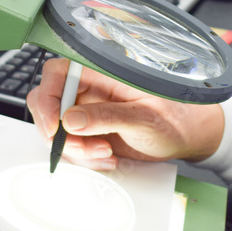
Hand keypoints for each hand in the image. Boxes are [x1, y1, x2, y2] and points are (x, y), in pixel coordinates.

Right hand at [28, 58, 224, 169]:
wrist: (184, 137)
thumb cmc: (172, 119)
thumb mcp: (143, 119)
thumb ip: (107, 117)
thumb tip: (70, 120)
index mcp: (103, 73)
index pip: (58, 73)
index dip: (47, 98)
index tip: (54, 128)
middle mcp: (90, 89)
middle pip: (49, 103)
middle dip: (61, 133)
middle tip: (83, 149)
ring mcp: (87, 110)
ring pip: (58, 129)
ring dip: (76, 149)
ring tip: (106, 152)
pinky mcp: (89, 130)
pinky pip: (70, 145)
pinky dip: (83, 157)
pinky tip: (107, 156)